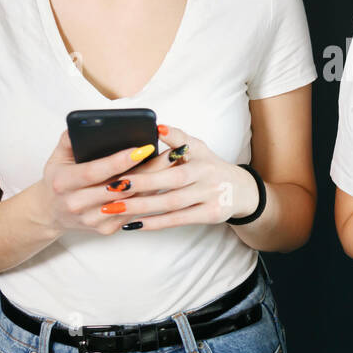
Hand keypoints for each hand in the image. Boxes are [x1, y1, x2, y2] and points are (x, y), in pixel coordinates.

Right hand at [33, 129, 165, 235]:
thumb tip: (89, 121)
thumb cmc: (59, 178)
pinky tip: (164, 182)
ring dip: (154, 184)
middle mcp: (76, 204)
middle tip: (170, 154)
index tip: (142, 148)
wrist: (52, 212)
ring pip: (130, 202)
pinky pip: (133, 212)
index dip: (119, 161)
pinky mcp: (106, 229)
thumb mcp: (57, 156)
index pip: (95, 172)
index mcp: (63, 183)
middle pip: (119, 188)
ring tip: (172, 165)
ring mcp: (92, 219)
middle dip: (147, 170)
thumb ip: (71, 138)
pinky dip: (149, 197)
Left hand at [92, 124, 259, 231]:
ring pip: (171, 203)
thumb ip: (178, 138)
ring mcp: (210, 195)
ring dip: (141, 206)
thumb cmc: (209, 166)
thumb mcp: (199, 147)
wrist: (241, 190)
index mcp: (200, 155)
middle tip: (110, 187)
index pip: (175, 153)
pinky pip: (178, 220)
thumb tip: (157, 128)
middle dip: (140, 184)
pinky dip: (155, 222)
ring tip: (113, 208)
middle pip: (170, 180)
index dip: (156, 153)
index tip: (127, 155)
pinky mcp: (211, 214)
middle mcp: (207, 174)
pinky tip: (133, 224)